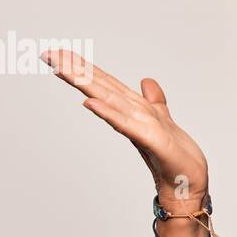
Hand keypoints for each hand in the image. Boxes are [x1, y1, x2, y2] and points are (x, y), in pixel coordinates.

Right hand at [41, 50, 209, 199]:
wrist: (189, 184)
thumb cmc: (176, 158)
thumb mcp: (165, 121)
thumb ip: (154, 101)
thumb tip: (146, 81)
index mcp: (133, 109)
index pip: (105, 83)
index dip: (83, 67)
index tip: (59, 53)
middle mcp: (131, 116)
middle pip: (99, 88)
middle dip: (74, 71)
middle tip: (47, 54)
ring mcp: (138, 128)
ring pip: (107, 101)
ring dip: (84, 84)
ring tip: (61, 67)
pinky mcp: (151, 141)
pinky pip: (126, 124)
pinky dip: (108, 113)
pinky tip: (89, 103)